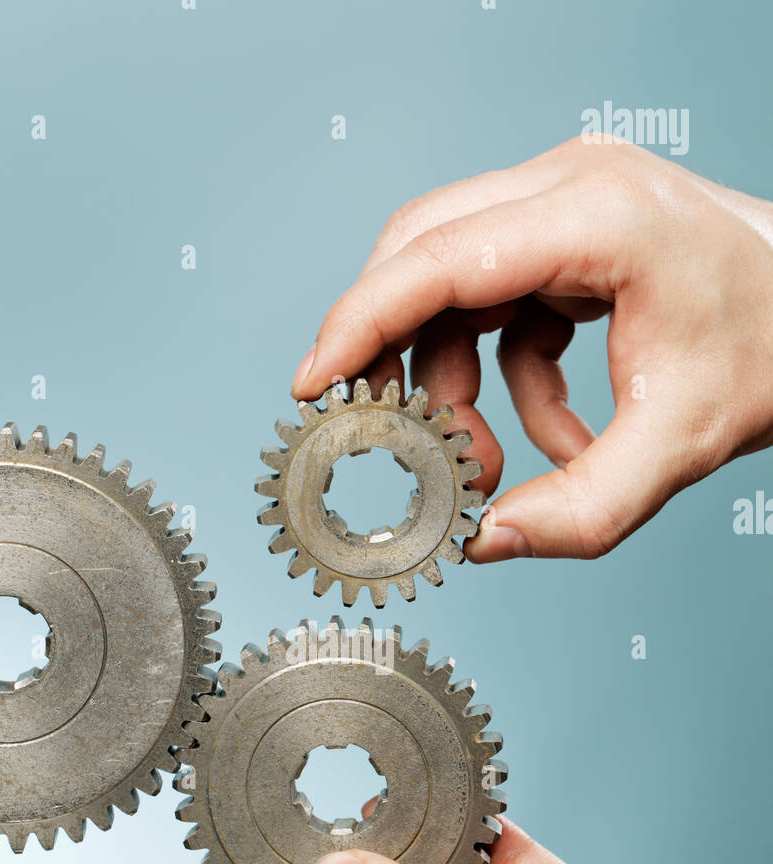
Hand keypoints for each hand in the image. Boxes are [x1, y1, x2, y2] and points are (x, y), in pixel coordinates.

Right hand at [291, 138, 772, 561]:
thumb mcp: (682, 445)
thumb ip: (583, 509)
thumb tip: (488, 540)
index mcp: (599, 215)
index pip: (439, 257)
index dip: (361, 323)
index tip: (315, 385)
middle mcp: (572, 188)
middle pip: (424, 254)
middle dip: (398, 357)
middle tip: (393, 438)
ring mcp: (569, 202)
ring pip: (452, 285)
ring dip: (459, 384)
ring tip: (494, 463)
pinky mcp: (570, 234)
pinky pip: (496, 305)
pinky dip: (508, 378)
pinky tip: (559, 431)